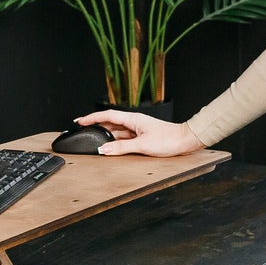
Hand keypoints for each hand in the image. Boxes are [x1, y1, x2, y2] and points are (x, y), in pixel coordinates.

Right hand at [71, 109, 205, 157]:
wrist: (185, 141)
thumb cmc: (169, 139)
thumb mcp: (142, 145)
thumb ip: (121, 147)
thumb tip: (104, 149)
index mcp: (133, 118)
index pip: (107, 116)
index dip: (92, 118)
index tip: (80, 120)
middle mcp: (134, 122)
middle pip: (110, 123)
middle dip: (96, 125)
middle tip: (82, 129)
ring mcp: (138, 129)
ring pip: (117, 131)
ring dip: (105, 135)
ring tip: (93, 139)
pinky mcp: (143, 137)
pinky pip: (124, 138)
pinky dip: (116, 142)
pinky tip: (112, 147)